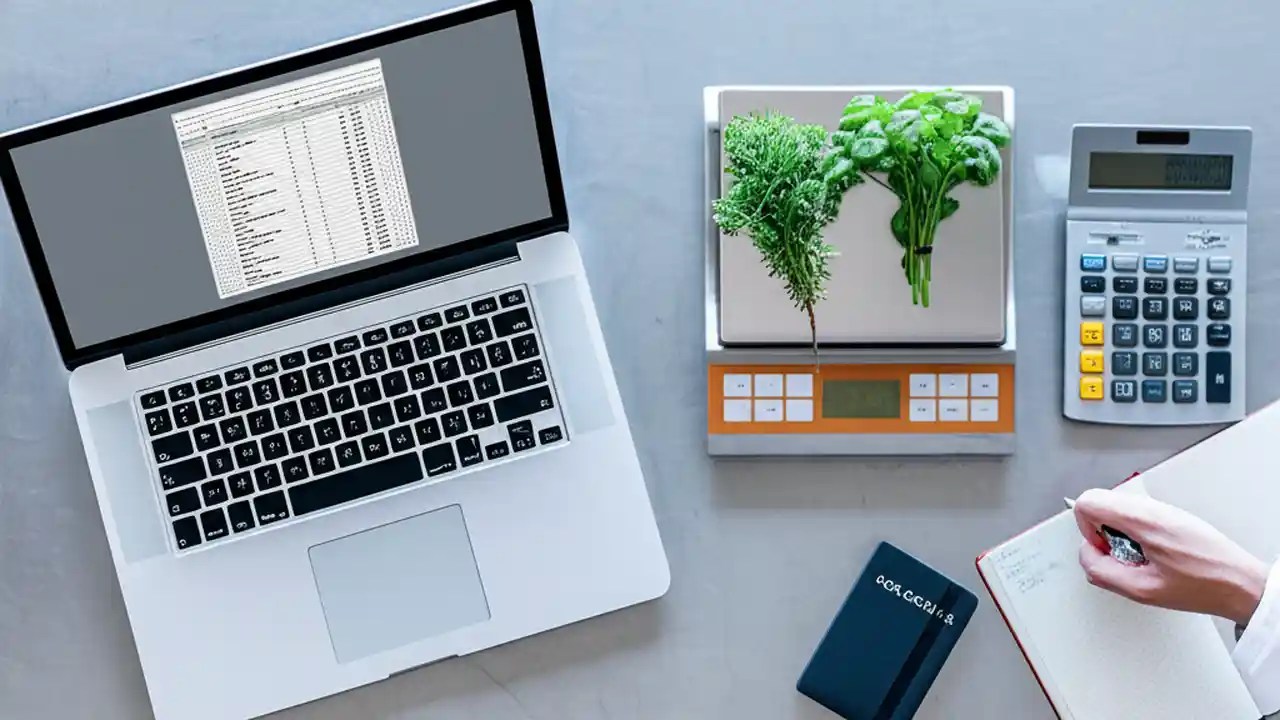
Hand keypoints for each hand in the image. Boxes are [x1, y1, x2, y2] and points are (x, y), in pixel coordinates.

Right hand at [1073, 488, 1268, 625]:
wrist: (1239, 582)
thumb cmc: (1202, 586)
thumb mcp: (1142, 590)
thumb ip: (1102, 571)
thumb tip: (1087, 557)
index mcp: (1143, 520)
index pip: (1087, 502)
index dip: (1084, 528)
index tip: (1101, 548)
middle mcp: (1152, 506)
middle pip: (1100, 502)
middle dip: (1100, 531)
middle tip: (1121, 555)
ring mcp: (1162, 507)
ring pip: (1116, 509)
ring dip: (1118, 533)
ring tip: (1141, 557)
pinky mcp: (1169, 513)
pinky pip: (1135, 515)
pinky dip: (1134, 534)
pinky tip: (1152, 554)